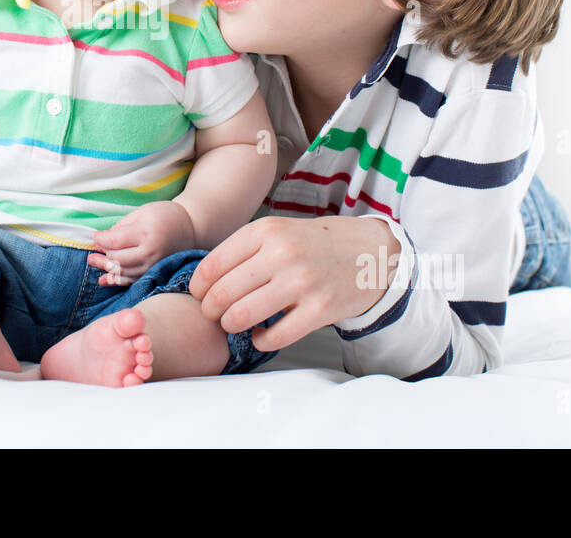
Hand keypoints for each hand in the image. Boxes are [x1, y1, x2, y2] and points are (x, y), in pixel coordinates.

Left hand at [87, 200, 195, 286]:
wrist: (191, 228)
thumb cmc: (165, 215)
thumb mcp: (142, 212)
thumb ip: (122, 225)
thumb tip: (104, 239)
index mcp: (145, 233)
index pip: (114, 241)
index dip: (101, 240)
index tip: (95, 236)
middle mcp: (150, 252)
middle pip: (117, 259)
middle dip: (101, 256)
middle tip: (91, 253)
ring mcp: (153, 265)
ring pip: (123, 272)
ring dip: (105, 268)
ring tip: (93, 262)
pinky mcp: (155, 273)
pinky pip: (132, 281)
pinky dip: (116, 281)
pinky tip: (104, 280)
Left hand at [188, 214, 400, 351]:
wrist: (371, 251)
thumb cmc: (315, 243)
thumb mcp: (278, 231)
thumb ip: (244, 250)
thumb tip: (204, 281)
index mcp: (266, 231)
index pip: (213, 265)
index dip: (198, 287)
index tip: (198, 295)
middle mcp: (282, 254)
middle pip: (223, 293)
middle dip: (210, 310)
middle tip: (213, 314)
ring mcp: (302, 282)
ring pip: (243, 316)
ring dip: (231, 325)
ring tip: (234, 324)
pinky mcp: (320, 309)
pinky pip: (274, 336)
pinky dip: (260, 340)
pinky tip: (260, 334)